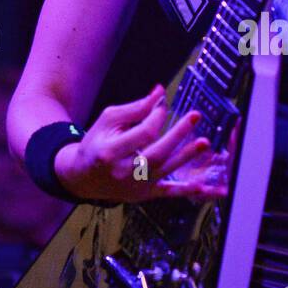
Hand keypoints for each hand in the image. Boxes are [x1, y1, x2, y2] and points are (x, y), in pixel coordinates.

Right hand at [53, 85, 236, 203]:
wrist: (83, 177)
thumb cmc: (96, 144)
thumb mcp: (108, 121)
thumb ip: (135, 108)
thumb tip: (159, 92)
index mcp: (111, 152)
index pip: (143, 133)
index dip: (157, 117)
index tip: (163, 105)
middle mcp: (124, 172)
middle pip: (157, 152)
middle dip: (178, 134)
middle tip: (195, 117)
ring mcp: (136, 186)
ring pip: (166, 170)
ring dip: (187, 156)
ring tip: (204, 143)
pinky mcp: (145, 194)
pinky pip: (169, 193)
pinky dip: (187, 191)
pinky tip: (204, 187)